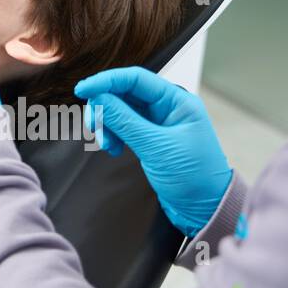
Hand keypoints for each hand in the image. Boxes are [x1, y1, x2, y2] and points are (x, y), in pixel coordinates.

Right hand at [75, 67, 232, 236]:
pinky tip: (115, 149)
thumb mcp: (156, 148)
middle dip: (105, 108)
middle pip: (124, 93)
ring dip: (107, 124)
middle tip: (94, 127)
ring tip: (108, 145)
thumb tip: (98, 97)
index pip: (135, 78)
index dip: (106, 81)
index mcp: (177, 101)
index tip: (82, 89)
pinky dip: (114, 134)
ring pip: (120, 109)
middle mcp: (167, 106)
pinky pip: (123, 125)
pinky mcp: (150, 136)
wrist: (205, 209)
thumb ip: (124, 120)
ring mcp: (158, 121)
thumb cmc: (193, 178)